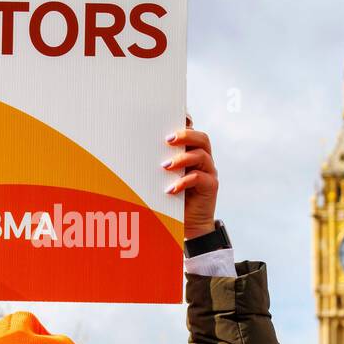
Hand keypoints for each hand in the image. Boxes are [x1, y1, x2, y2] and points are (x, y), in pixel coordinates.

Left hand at [163, 114, 217, 238]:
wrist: (189, 225)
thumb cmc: (172, 199)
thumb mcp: (162, 178)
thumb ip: (157, 164)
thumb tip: (133, 151)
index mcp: (192, 152)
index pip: (193, 131)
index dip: (186, 122)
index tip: (173, 118)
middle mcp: (203, 159)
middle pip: (201, 138)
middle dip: (185, 135)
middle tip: (167, 140)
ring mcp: (209, 172)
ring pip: (201, 155)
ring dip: (182, 158)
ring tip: (165, 166)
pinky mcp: (210, 187)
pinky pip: (200, 178)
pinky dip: (185, 181)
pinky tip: (171, 188)